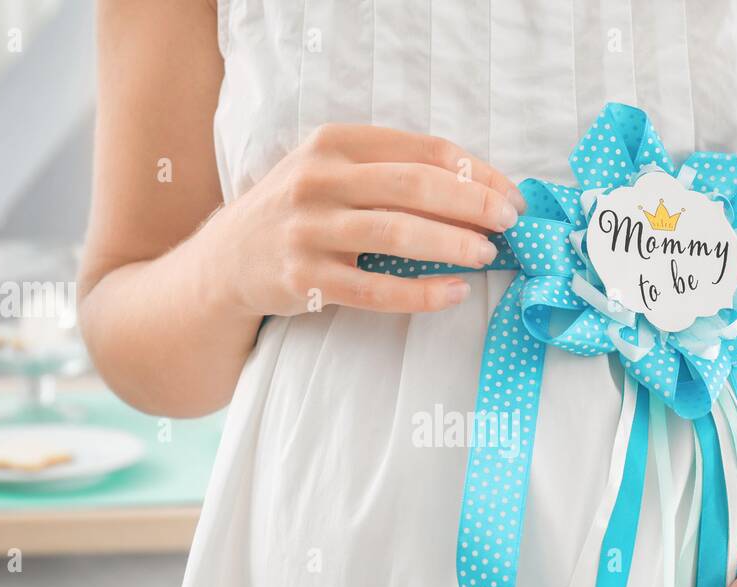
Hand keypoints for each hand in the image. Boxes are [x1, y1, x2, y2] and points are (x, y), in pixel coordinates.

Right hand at [198, 124, 525, 317]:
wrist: (226, 261)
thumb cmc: (299, 212)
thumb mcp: (331, 171)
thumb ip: (389, 170)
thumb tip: (477, 189)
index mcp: (334, 143)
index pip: (422, 150)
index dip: (474, 172)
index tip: (509, 194)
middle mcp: (318, 180)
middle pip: (415, 186)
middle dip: (473, 204)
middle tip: (509, 223)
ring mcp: (308, 230)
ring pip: (398, 233)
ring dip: (452, 243)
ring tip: (487, 255)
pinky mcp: (304, 280)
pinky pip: (375, 289)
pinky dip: (421, 292)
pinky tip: (453, 292)